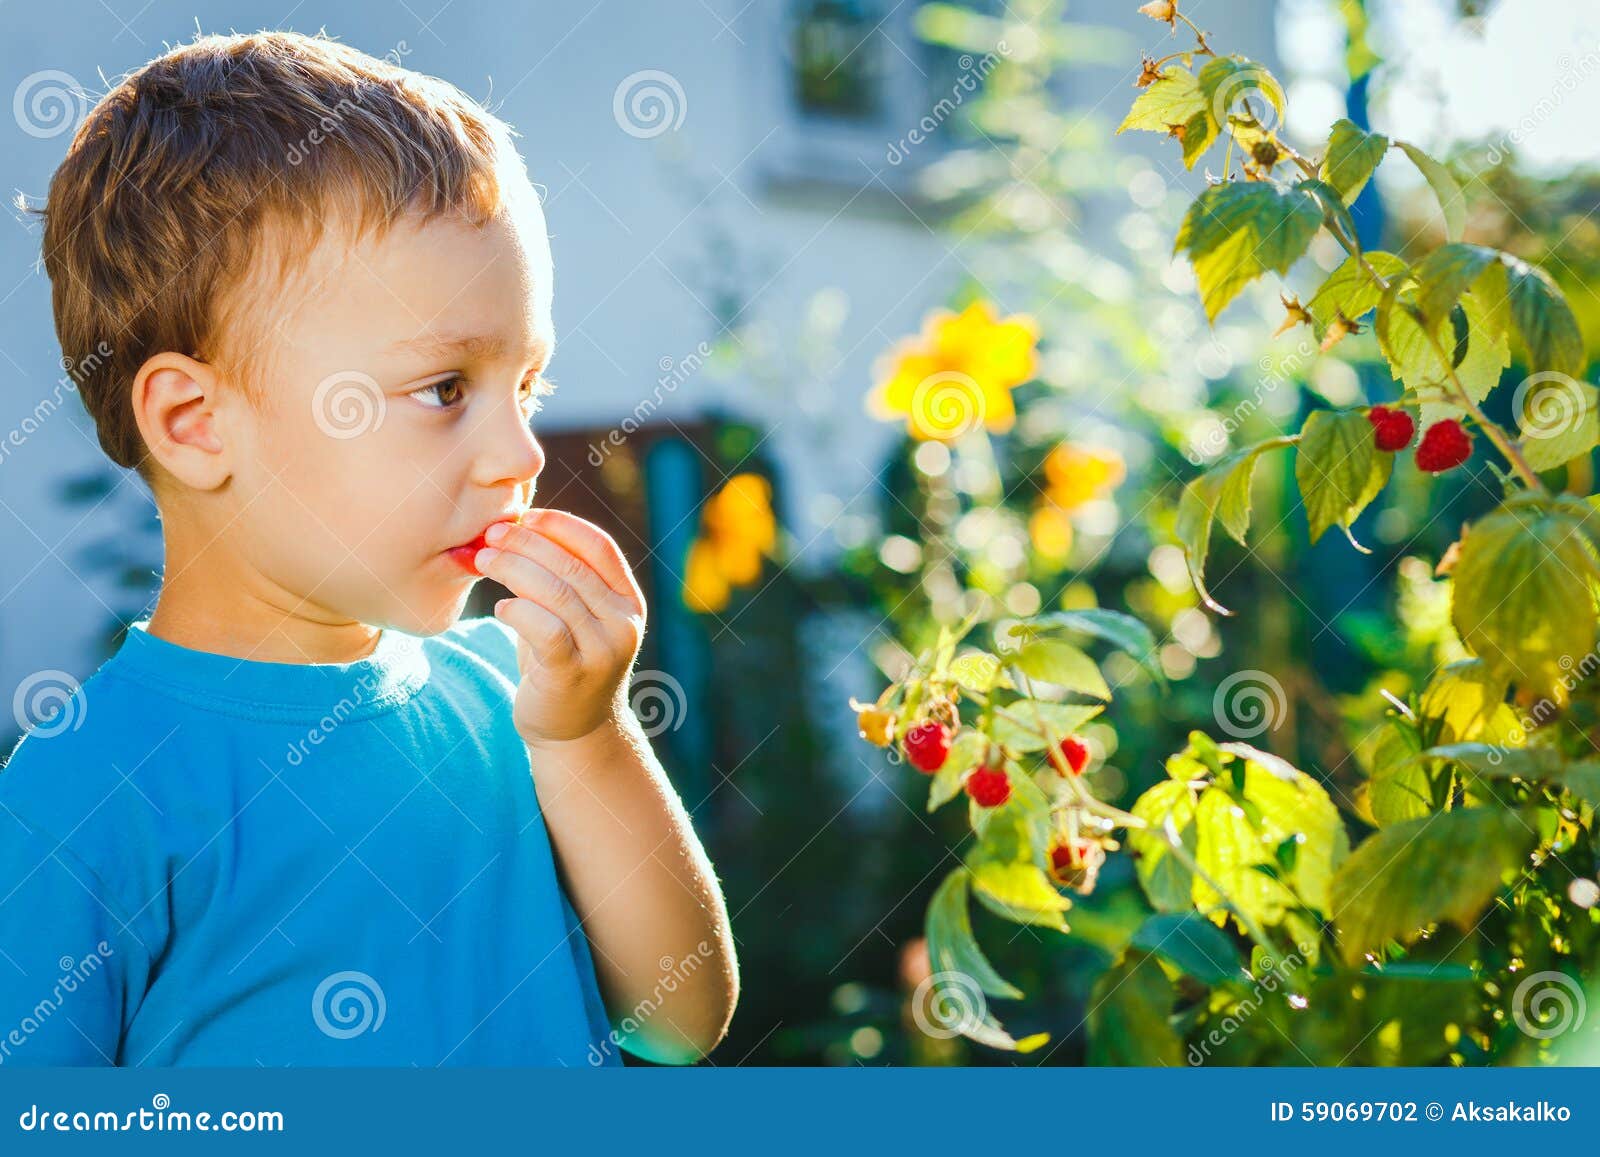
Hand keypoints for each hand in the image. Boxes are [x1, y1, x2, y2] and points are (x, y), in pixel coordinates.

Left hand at [475, 508, 647, 746]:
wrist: (575, 732)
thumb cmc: (566, 663)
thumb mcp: (576, 618)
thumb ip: (563, 579)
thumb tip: (516, 527)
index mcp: (628, 601)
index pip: (599, 547)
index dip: (561, 525)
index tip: (525, 515)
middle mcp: (623, 623)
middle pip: (573, 567)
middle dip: (527, 544)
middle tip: (492, 534)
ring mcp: (603, 650)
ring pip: (557, 594)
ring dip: (513, 570)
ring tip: (483, 560)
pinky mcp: (575, 674)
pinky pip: (544, 630)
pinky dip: (517, 611)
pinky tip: (499, 608)